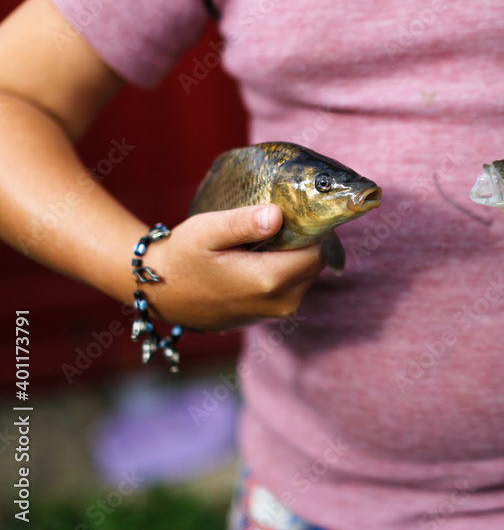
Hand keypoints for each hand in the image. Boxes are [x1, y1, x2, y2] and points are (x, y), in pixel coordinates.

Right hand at [139, 204, 324, 330]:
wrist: (158, 292)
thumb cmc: (182, 256)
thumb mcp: (208, 231)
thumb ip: (243, 223)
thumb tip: (278, 216)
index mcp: (269, 280)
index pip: (318, 250)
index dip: (311, 229)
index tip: (290, 213)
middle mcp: (280, 303)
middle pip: (315, 263)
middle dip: (303, 242)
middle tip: (274, 223)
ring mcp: (275, 313)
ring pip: (306, 275)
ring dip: (292, 256)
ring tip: (262, 240)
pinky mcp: (268, 316)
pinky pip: (291, 287)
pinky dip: (282, 270)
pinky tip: (256, 258)